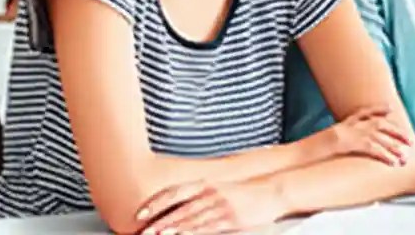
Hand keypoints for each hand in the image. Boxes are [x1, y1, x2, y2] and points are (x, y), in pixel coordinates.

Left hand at [135, 178, 284, 234]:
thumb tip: (183, 203)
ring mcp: (220, 206)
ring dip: (171, 229)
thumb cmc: (248, 192)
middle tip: (141, 230)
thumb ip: (203, 195)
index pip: (175, 192)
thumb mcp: (223, 189)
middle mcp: (211, 193)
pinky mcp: (231, 218)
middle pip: (178, 208)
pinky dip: (192, 233)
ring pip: (190, 219)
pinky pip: (207, 228)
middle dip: (158, 220)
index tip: (139, 213)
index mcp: (207, 184)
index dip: (156, 203)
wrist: (275, 191)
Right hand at [312, 105, 412, 165]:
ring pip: (378, 137)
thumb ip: (336, 142)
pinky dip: (385, 155)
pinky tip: (393, 162)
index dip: (377, 109)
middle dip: (396, 132)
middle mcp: (347, 126)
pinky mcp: (345, 143)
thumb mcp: (323, 144)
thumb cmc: (307, 155)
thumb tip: (342, 148)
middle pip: (378, 123)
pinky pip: (371, 148)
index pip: (363, 112)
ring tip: (405, 157)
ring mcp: (346, 133)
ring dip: (394, 148)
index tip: (389, 109)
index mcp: (341, 125)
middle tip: (410, 140)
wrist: (294, 156)